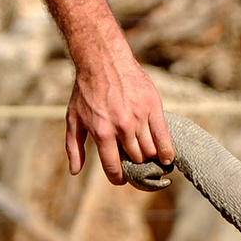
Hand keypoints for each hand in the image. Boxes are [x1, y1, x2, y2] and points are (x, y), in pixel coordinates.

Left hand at [65, 54, 174, 185]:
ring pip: (150, 151)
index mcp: (102, 133)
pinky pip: (163, 136)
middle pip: (135, 159)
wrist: (103, 61)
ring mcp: (139, 117)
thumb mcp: (73, 119)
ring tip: (150, 161)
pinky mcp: (153, 107)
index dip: (118, 178)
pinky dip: (167, 150)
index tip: (121, 179)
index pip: (114, 168)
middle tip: (136, 164)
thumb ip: (73, 147)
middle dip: (135, 165)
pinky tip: (167, 158)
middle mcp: (122, 127)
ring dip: (150, 159)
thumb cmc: (86, 91)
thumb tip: (74, 171)